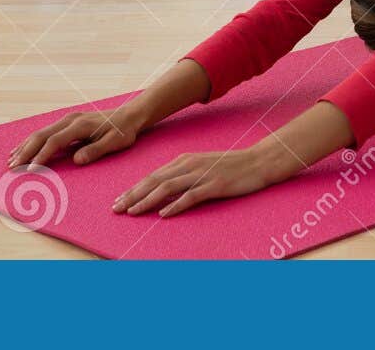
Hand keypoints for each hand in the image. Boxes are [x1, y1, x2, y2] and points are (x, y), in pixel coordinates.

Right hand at [10, 106, 144, 168]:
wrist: (129, 115)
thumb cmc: (123, 131)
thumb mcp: (114, 143)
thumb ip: (95, 150)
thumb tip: (77, 161)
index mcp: (80, 125)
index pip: (55, 141)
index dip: (42, 155)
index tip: (30, 169)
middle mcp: (70, 120)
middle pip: (42, 135)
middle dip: (26, 152)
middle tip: (12, 168)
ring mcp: (67, 119)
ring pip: (40, 133)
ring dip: (25, 146)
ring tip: (11, 161)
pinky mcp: (67, 122)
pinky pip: (45, 132)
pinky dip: (31, 141)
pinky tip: (21, 149)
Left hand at [114, 145, 292, 217]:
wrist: (257, 162)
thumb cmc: (230, 166)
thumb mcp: (201, 166)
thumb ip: (182, 175)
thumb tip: (161, 192)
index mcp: (184, 160)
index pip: (153, 176)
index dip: (134, 189)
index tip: (119, 201)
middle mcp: (189, 165)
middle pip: (155, 181)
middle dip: (133, 195)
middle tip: (116, 209)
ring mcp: (202, 175)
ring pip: (168, 187)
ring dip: (147, 200)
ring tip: (133, 212)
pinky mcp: (214, 185)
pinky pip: (191, 196)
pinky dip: (176, 205)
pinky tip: (164, 214)